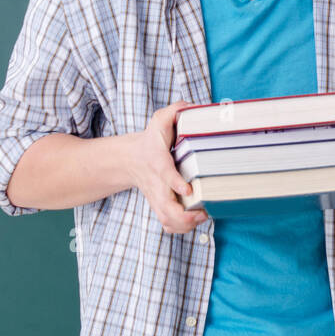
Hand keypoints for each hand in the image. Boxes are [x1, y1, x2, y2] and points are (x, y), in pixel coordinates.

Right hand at [125, 100, 208, 232]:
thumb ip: (175, 110)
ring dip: (186, 225)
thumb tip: (192, 106)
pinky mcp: (159, 207)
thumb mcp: (159, 120)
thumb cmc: (151, 140)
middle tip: (203, 210)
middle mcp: (157, 185)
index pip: (165, 174)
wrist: (131, 160)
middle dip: (185, 216)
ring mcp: (157, 199)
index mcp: (158, 162)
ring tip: (203, 216)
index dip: (176, 183)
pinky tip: (194, 221)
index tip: (188, 189)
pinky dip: (180, 229)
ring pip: (167, 221)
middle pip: (166, 208)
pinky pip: (167, 225)